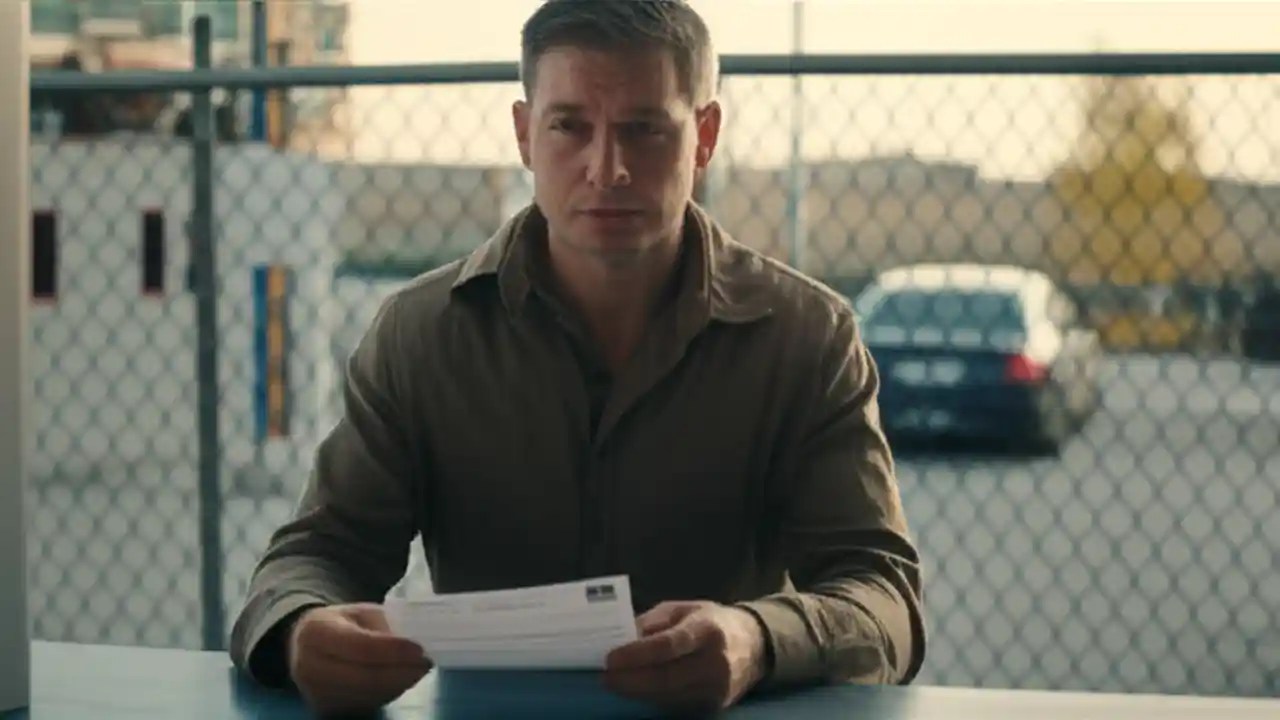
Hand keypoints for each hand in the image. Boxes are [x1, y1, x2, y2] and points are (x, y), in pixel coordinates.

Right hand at [287, 603, 431, 715]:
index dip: (393, 650)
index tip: (419, 649)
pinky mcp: (325, 708)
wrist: (306, 644)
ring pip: (367, 695)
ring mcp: (314, 692)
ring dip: (399, 684)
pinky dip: (389, 692)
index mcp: (316, 631)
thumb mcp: (361, 612)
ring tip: (420, 669)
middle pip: (364, 677)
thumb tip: (416, 641)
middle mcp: (308, 666)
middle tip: (427, 662)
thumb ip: (384, 626)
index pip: (360, 646)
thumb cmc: (341, 623)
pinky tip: (403, 679)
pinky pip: (364, 704)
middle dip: (401, 672)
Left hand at [603, 600, 767, 714]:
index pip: (669, 645)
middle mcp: (715, 662)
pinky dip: (653, 698)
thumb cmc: (712, 621)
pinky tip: (638, 690)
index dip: (637, 654)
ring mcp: (717, 688)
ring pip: (668, 696)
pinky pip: (676, 705)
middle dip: (630, 681)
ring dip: (637, 692)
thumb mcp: (684, 609)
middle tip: (605, 677)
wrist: (756, 646)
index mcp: (707, 630)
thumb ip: (653, 621)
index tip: (610, 659)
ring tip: (615, 683)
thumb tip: (622, 638)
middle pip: (666, 678)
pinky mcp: (714, 706)